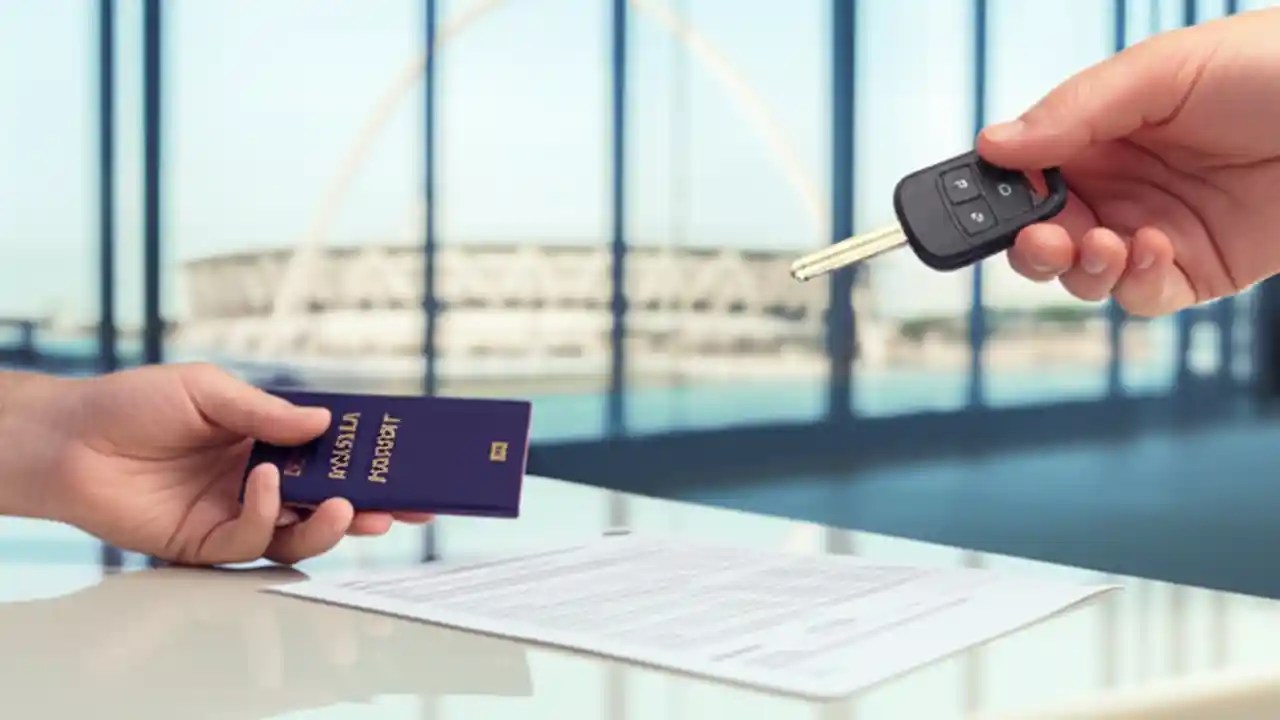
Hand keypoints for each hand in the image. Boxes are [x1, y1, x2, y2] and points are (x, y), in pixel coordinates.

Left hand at [1, 363, 431, 564]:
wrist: (71, 438)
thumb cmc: (135, 404)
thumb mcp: (210, 389)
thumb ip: (268, 411)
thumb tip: (327, 422)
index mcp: (267, 441)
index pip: (331, 453)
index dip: (370, 458)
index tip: (408, 458)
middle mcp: (260, 481)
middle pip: (329, 501)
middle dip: (372, 505)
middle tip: (404, 504)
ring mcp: (236, 513)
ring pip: (300, 534)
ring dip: (331, 524)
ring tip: (350, 507)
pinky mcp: (206, 542)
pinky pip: (251, 540)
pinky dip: (267, 516)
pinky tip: (264, 485)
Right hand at [978, 8, 1279, 315]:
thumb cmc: (1272, 67)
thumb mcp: (1161, 71)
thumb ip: (1075, 111)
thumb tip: (994, 144)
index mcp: (1098, 134)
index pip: (1025, 173)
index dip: (999, 194)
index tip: (985, 202)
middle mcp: (1119, 186)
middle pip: (1042, 237)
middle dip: (1030, 246)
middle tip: (1040, 239)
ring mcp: (1154, 231)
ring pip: (1083, 276)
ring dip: (1080, 268)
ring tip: (1106, 244)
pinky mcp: (1196, 272)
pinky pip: (1143, 298)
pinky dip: (1135, 283)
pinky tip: (1152, 247)